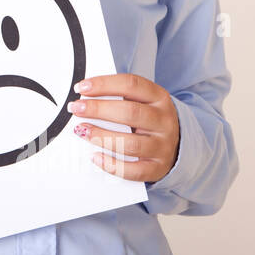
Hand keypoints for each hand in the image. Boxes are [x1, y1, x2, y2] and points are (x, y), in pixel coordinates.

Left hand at [67, 74, 181, 182]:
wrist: (178, 145)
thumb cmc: (149, 120)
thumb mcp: (142, 101)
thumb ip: (119, 97)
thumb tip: (85, 98)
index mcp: (159, 98)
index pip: (131, 85)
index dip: (104, 84)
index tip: (81, 88)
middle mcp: (164, 121)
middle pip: (130, 113)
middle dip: (98, 109)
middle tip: (76, 108)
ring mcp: (163, 146)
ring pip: (130, 143)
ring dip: (101, 136)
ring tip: (81, 130)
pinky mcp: (157, 168)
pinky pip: (134, 170)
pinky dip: (112, 165)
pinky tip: (95, 157)